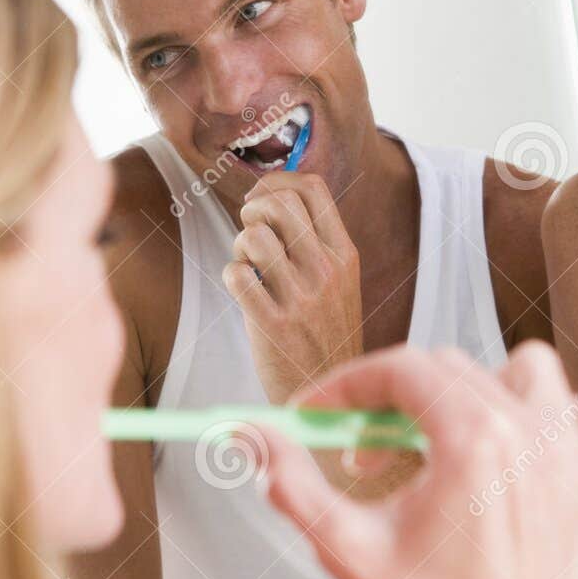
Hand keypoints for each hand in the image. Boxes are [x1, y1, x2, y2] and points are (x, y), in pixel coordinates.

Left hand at [222, 174, 361, 404]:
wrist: (329, 396)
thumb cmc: (325, 337)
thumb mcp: (340, 285)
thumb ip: (316, 244)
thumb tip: (275, 197)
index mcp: (345, 256)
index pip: (312, 188)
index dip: (277, 182)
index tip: (263, 199)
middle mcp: (327, 271)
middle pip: (278, 203)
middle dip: (252, 210)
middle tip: (250, 233)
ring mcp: (302, 298)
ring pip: (253, 236)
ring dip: (240, 246)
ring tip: (248, 266)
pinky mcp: (273, 324)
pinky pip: (236, 274)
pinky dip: (231, 276)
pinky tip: (243, 291)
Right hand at [256, 342, 577, 578]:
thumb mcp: (346, 550)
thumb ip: (291, 482)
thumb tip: (248, 435)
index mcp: (473, 441)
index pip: (399, 369)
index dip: (346, 385)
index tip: (318, 413)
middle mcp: (531, 432)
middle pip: (448, 367)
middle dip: (392, 399)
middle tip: (359, 451)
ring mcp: (571, 452)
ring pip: (522, 369)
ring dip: (475, 389)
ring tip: (440, 439)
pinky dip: (560, 411)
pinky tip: (521, 445)